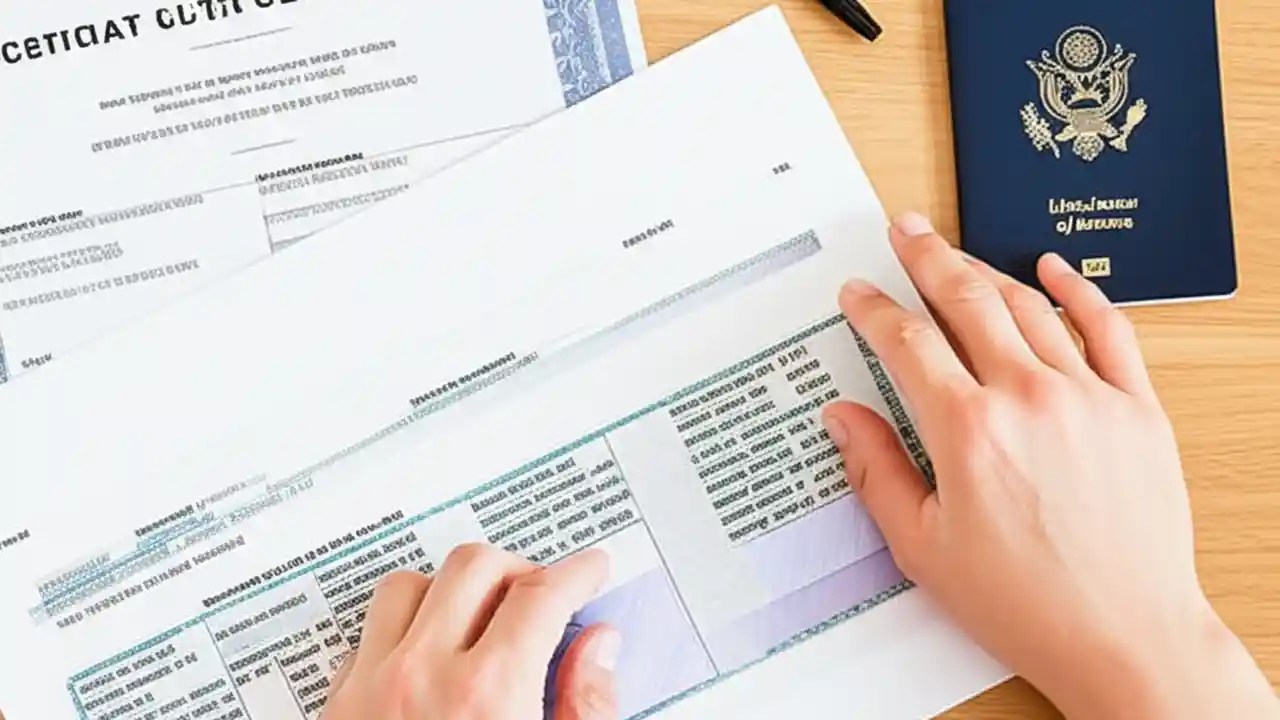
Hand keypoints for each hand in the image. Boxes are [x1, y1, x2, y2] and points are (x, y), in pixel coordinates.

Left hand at [321, 545, 619, 719]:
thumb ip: (586, 707)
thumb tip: (597, 646)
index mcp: (489, 696)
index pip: (542, 595)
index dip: (578, 573)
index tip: (589, 571)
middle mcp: (423, 679)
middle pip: (475, 568)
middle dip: (518, 571)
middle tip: (541, 594)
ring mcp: (370, 690)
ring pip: (409, 587)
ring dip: (450, 591)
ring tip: (479, 618)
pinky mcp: (337, 707)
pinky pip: (366, 635)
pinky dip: (403, 631)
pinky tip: (429, 656)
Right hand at [822, 213, 1276, 718]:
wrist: (1125, 637)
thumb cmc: (1026, 603)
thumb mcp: (923, 548)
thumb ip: (877, 472)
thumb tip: (844, 417)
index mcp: (969, 432)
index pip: (908, 342)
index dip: (874, 309)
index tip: (858, 294)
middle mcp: (1029, 398)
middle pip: (966, 300)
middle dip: (926, 258)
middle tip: (904, 230)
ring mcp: (1090, 397)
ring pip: (1028, 306)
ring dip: (985, 269)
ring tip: (956, 251)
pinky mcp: (1137, 409)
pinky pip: (1108, 328)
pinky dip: (1079, 290)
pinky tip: (1053, 269)